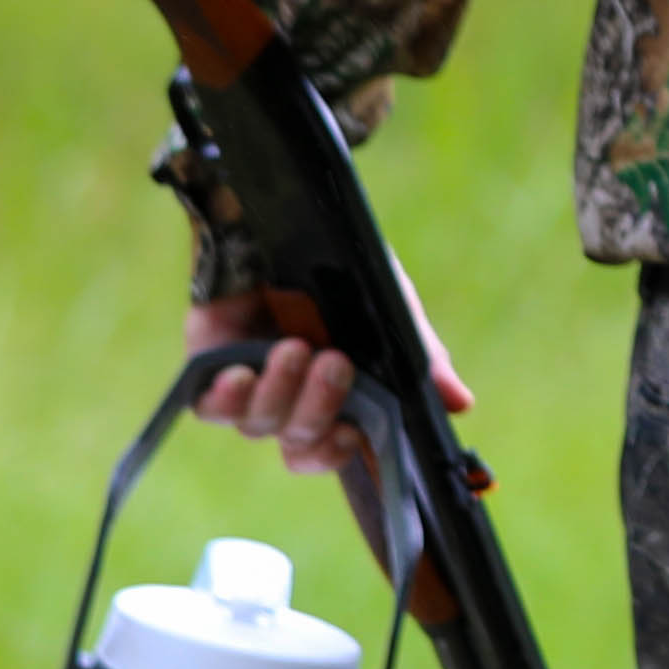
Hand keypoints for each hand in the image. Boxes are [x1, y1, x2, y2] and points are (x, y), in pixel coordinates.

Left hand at [190, 293, 477, 483]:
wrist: (279, 214)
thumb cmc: (341, 266)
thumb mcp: (390, 312)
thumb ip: (421, 360)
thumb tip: (461, 403)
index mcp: (331, 396)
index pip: (328, 449)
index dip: (336, 454)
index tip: (354, 433)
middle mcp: (287, 398)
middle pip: (296, 441)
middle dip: (319, 411)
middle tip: (338, 363)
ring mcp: (247, 382)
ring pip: (257, 423)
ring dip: (281, 392)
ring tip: (296, 347)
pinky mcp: (207, 362)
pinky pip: (207, 403)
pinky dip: (227, 396)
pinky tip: (241, 373)